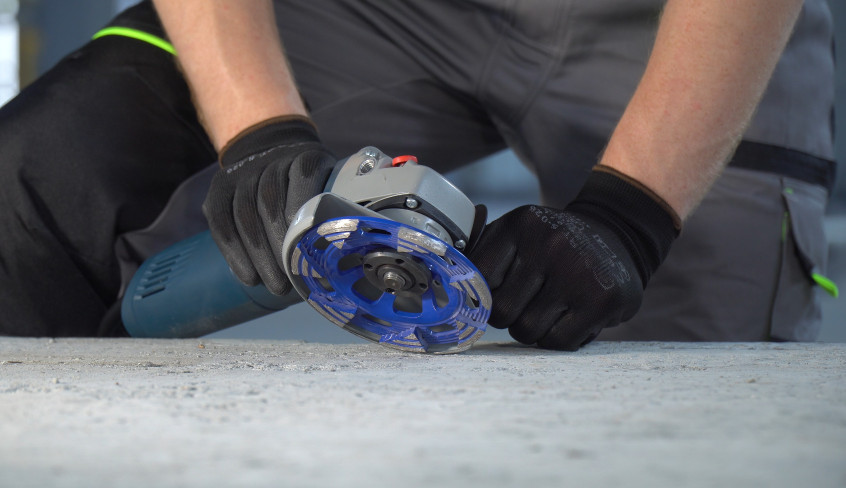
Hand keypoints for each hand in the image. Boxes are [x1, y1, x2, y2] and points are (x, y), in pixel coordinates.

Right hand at [203, 115, 335, 294]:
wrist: (269, 147)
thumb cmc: (311, 182)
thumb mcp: (330, 181)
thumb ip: (338, 209)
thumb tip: (351, 257)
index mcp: (305, 159)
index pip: (303, 182)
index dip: (303, 220)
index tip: (310, 254)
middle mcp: (270, 162)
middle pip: (269, 204)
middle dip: (280, 248)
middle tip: (294, 281)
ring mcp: (242, 173)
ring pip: (243, 215)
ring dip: (259, 257)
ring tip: (275, 286)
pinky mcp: (220, 187)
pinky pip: (221, 222)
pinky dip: (234, 253)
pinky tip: (248, 276)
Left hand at [469, 167, 679, 349]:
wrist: (618, 234)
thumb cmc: (554, 243)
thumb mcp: (518, 231)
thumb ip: (480, 252)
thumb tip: (442, 283)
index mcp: (519, 225)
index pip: (478, 278)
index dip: (483, 294)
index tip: (495, 294)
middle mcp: (548, 244)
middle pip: (501, 312)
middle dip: (509, 316)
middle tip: (528, 303)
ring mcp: (577, 272)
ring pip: (527, 331)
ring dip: (534, 329)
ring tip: (551, 307)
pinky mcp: (603, 300)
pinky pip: (560, 342)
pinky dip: (560, 338)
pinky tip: (571, 317)